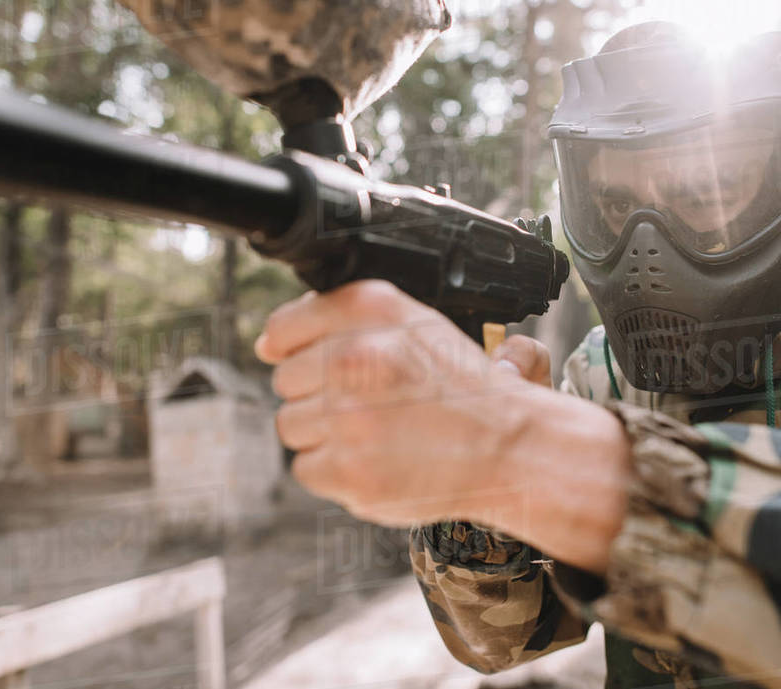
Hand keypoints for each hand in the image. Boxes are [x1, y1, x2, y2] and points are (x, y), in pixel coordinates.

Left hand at [256, 280, 540, 526]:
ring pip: (291, 425)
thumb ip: (340, 319)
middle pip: (286, 379)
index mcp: (372, 310)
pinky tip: (376, 459)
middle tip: (370, 404)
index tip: (321, 364)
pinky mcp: (347, 469)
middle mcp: (355, 356)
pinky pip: (306, 468)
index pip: (286, 326)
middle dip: (320, 393)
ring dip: (326, 434)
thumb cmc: (464, 389)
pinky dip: (334, 471)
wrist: (512, 446)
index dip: (299, 348)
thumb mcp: (415, 323)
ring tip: (376, 433)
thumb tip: (267, 344)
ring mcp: (348, 416)